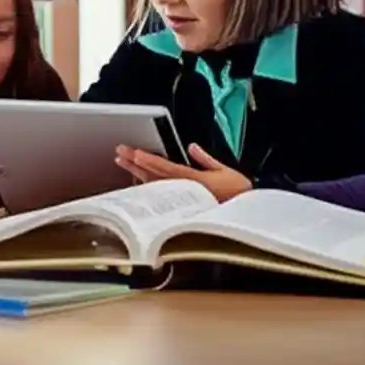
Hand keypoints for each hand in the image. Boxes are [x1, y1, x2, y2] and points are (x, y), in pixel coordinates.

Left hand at [114, 143, 252, 201]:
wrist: (245, 217)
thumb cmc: (238, 195)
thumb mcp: (224, 171)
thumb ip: (205, 158)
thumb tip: (191, 147)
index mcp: (195, 180)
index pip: (166, 168)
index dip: (148, 160)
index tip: (133, 153)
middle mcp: (185, 190)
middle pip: (155, 175)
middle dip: (135, 163)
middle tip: (119, 154)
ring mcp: (182, 200)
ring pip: (155, 185)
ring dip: (137, 173)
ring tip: (123, 163)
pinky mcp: (182, 207)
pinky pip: (160, 196)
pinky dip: (148, 187)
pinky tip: (135, 181)